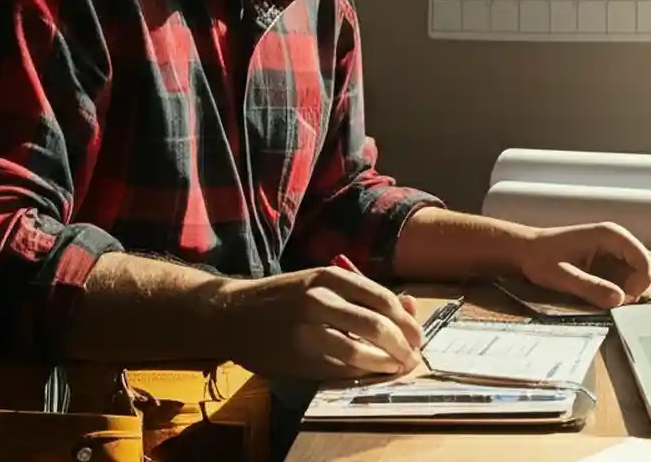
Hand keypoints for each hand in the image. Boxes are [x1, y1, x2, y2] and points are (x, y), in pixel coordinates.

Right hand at [217, 267, 423, 379]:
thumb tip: (410, 306)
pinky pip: (339, 368)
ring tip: (398, 367)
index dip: (407, 320)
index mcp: (329, 277)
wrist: (233, 314)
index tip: (418, 335)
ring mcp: (306, 330)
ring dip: (386, 363)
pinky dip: (361, 372)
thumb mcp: (322, 284)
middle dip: (403, 344)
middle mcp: (319, 300)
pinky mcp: (298, 357)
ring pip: (359, 350)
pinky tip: (371, 373)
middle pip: (377, 325)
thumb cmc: (285, 297)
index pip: (383, 299)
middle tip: (413, 356)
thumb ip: (363, 294)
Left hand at [518, 222, 650, 308]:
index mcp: (612, 236)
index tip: (628, 300)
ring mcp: (625, 256)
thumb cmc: (541, 256)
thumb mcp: (560, 273)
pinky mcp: (622, 268)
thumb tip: (619, 299)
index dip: (642, 283)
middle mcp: (624, 243)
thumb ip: (588, 286)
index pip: (644, 260)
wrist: (528, 250)